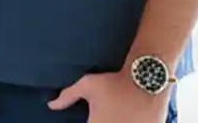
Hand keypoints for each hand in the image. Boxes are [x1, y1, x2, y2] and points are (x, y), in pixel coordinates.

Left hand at [49, 70, 169, 121]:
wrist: (146, 79)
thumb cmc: (115, 82)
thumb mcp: (87, 85)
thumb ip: (67, 97)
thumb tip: (51, 105)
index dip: (91, 122)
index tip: (92, 119)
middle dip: (102, 122)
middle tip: (105, 116)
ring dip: (117, 122)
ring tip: (118, 115)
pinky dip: (132, 122)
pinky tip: (130, 117)